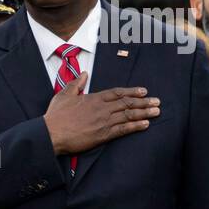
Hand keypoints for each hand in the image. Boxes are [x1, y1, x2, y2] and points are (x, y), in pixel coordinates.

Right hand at [43, 74, 158, 155]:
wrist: (51, 134)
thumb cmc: (56, 116)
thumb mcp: (64, 94)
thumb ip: (76, 83)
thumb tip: (85, 73)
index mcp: (93, 98)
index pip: (117, 93)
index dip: (132, 91)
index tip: (144, 91)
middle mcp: (102, 108)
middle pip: (127, 103)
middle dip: (144, 102)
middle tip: (157, 101)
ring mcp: (103, 122)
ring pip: (128, 115)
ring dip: (144, 113)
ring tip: (156, 112)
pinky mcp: (102, 135)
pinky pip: (123, 129)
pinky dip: (135, 126)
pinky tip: (145, 124)